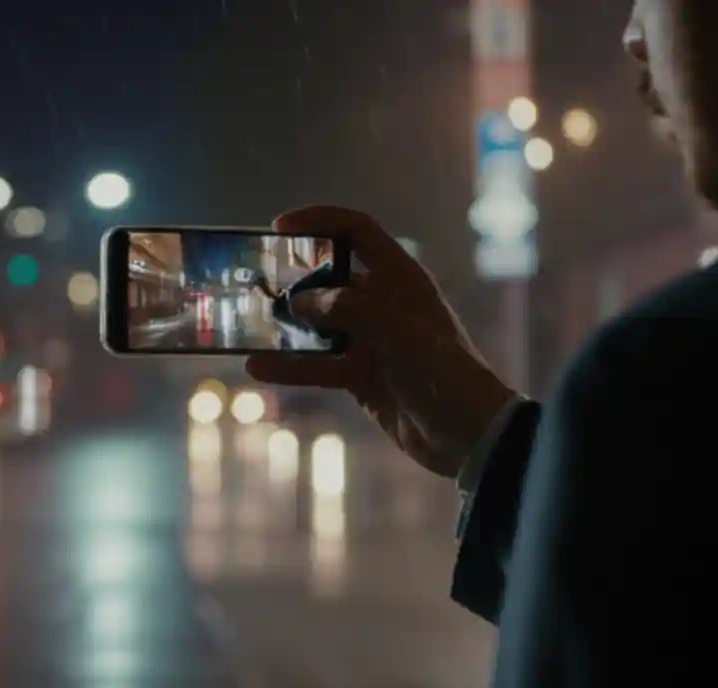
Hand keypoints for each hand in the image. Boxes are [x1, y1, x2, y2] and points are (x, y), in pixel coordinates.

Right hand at [246, 206, 516, 477]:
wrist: (469, 436)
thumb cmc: (443, 373)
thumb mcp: (395, 331)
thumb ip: (346, 308)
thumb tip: (299, 303)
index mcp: (401, 279)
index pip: (356, 232)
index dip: (319, 221)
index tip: (279, 227)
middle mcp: (384, 304)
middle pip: (329, 279)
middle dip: (293, 281)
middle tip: (255, 285)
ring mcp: (371, 341)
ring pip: (318, 326)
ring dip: (286, 327)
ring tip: (249, 326)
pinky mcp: (362, 376)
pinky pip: (318, 364)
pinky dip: (290, 366)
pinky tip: (258, 367)